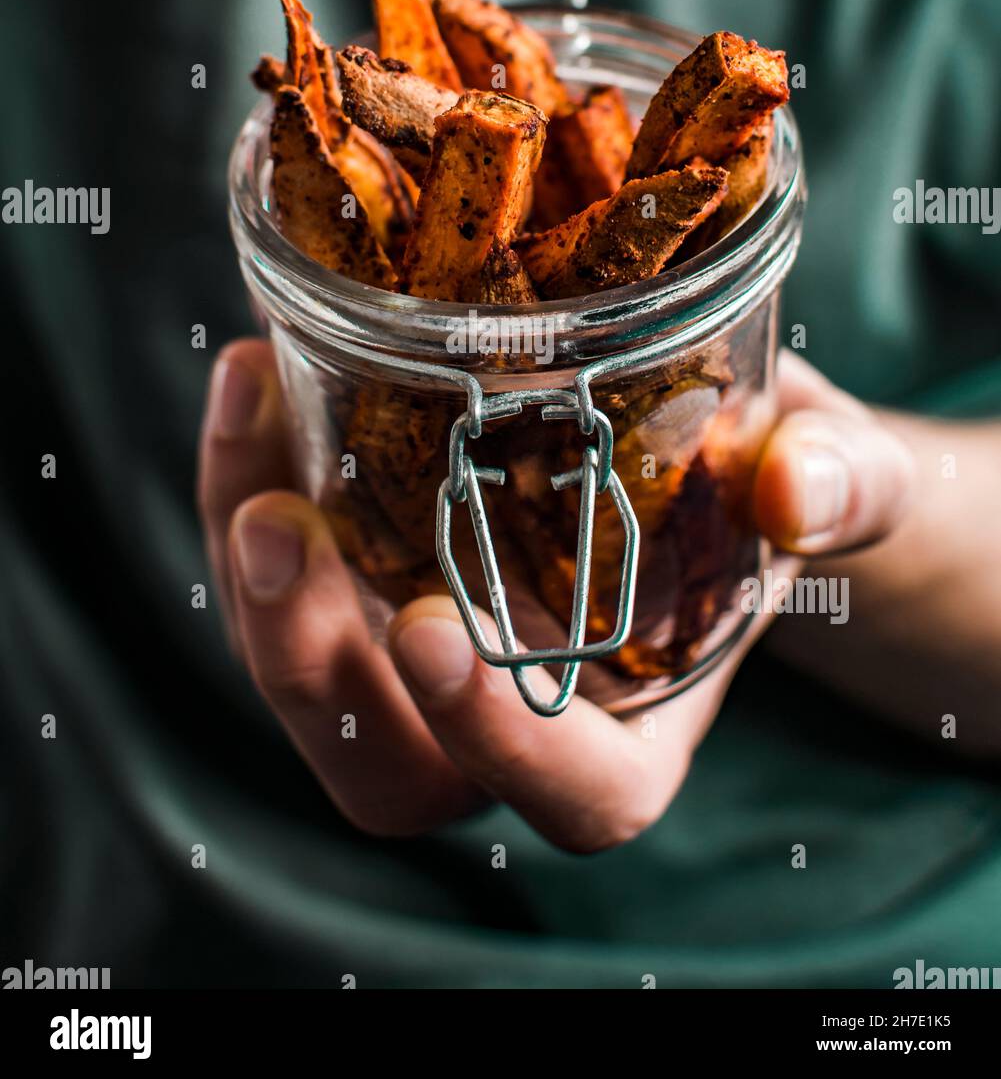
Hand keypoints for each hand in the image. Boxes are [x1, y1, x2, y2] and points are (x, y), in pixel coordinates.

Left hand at [197, 340, 914, 850]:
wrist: (704, 434)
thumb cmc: (771, 478)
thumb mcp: (829, 469)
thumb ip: (841, 482)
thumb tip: (799, 486)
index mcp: (634, 727)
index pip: (575, 797)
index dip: (497, 745)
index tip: (431, 630)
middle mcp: (508, 718)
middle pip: (384, 766)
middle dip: (306, 664)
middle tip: (279, 522)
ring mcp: (421, 655)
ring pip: (299, 669)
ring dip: (247, 556)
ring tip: (252, 396)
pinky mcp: (363, 579)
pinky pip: (278, 569)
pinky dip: (248, 475)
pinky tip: (251, 366)